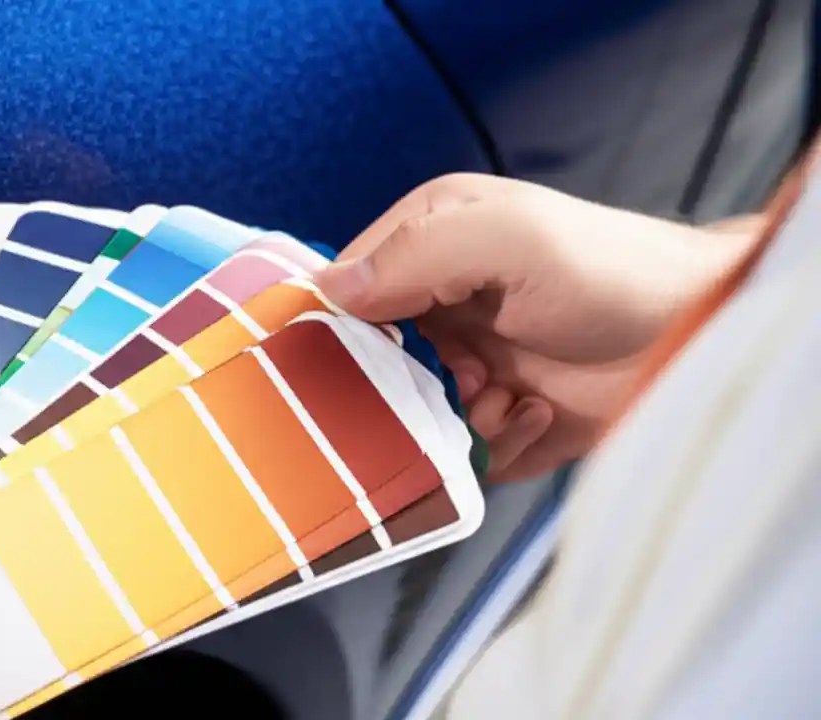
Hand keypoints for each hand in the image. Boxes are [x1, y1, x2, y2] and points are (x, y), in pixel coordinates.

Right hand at [317, 173, 757, 480]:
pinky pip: (457, 452)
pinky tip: (534, 411)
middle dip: (404, 385)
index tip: (372, 355)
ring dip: (456, 417)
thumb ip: (416, 254)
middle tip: (461, 376)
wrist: (702, 335)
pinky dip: (494, 443)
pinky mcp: (494, 418)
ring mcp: (462, 363)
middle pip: (363, 364)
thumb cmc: (614, 271)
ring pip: (408, 417)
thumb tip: (331, 290)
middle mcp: (435, 302)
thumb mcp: (509, 239)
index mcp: (425, 242)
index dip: (340, 327)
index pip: (340, 289)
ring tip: (507, 393)